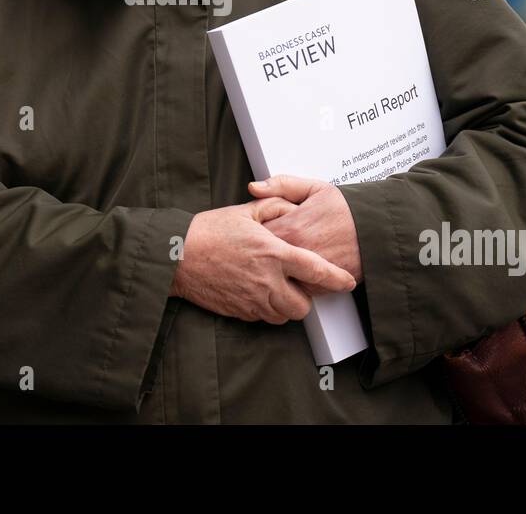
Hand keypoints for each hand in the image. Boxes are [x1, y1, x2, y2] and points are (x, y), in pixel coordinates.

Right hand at [171, 197, 356, 322]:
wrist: (177, 256)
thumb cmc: (209, 231)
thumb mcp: (244, 211)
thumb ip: (273, 207)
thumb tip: (290, 208)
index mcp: (273, 253)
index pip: (316, 271)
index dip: (336, 279)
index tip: (348, 281)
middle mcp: (267, 281)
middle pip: (303, 305)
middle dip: (305, 298)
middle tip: (297, 284)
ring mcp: (253, 299)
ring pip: (284, 315)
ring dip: (285, 305)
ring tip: (277, 288)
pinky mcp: (239, 311)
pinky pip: (263, 318)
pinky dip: (266, 309)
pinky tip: (258, 293)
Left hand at [250, 175, 363, 287]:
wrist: (379, 231)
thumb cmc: (348, 210)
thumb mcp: (315, 188)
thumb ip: (281, 185)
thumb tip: (253, 187)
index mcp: (291, 228)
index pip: (253, 236)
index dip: (250, 233)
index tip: (252, 230)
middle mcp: (298, 253)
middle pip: (262, 260)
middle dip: (259, 254)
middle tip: (260, 246)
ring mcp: (308, 273)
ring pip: (278, 278)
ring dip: (275, 270)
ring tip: (279, 258)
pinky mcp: (320, 287)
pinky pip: (297, 289)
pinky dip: (294, 281)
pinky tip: (296, 269)